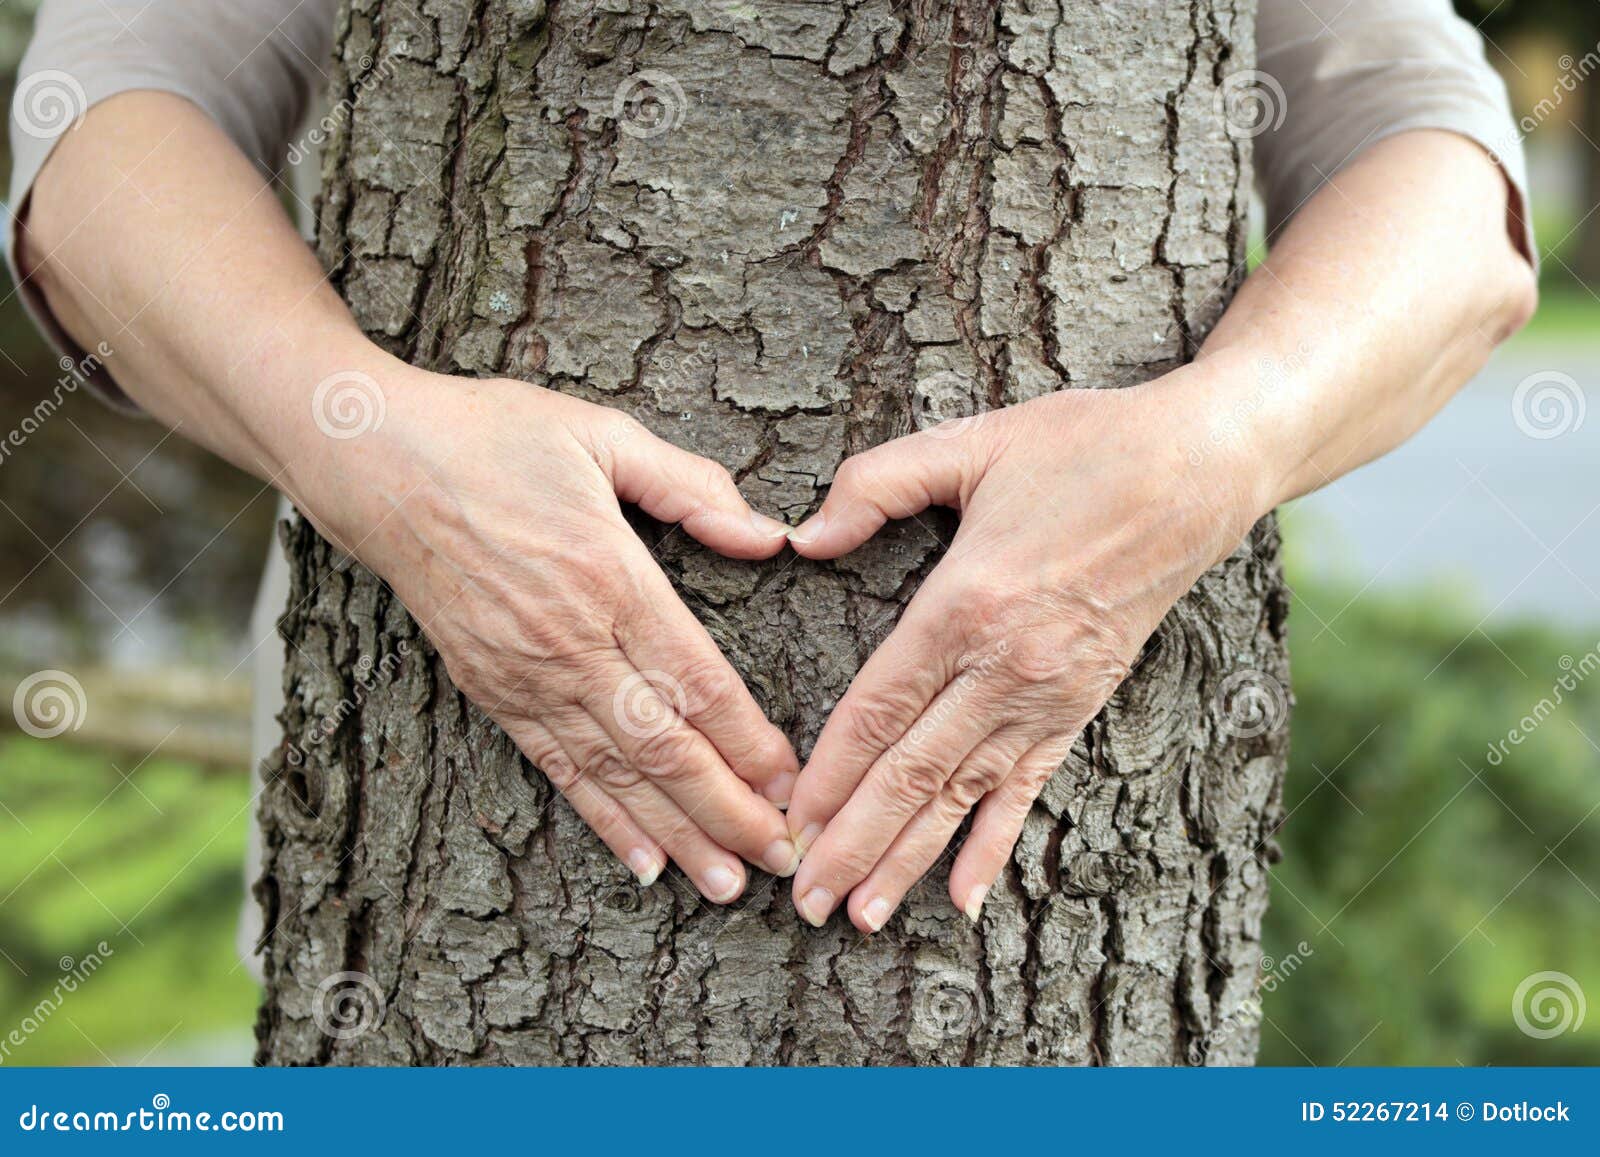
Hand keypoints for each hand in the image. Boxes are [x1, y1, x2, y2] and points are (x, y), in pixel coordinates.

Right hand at [297, 368, 800, 902]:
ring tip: (728, 886)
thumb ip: (691, 486)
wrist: (373, 465)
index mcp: (608, 576)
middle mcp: (570, 642)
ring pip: (617, 775)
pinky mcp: (493, 692)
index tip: (794, 784)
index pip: (695, 680)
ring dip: (678, 835)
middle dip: (729, 812)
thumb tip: (768, 535)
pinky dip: (605, 821)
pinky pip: (559, 770)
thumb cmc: (493, 438)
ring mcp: (527, 676)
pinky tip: (644, 863)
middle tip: (785, 860)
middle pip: (665, 747)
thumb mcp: (602, 434)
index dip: (749, 741)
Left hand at [783, 368, 1266, 930]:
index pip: (878, 709)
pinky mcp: (1081, 706)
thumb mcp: (970, 443)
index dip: (829, 774)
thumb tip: (804, 536)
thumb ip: (875, 485)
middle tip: (805, 900)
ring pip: (962, 797)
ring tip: (861, 916)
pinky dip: (994, 847)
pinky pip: (1028, 789)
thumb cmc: (1082, 447)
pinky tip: (963, 899)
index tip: (788, 824)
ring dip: (908, 859)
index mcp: (966, 603)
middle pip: (911, 773)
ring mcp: (1048, 696)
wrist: (1198, 470)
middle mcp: (1006, 666)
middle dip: (853, 842)